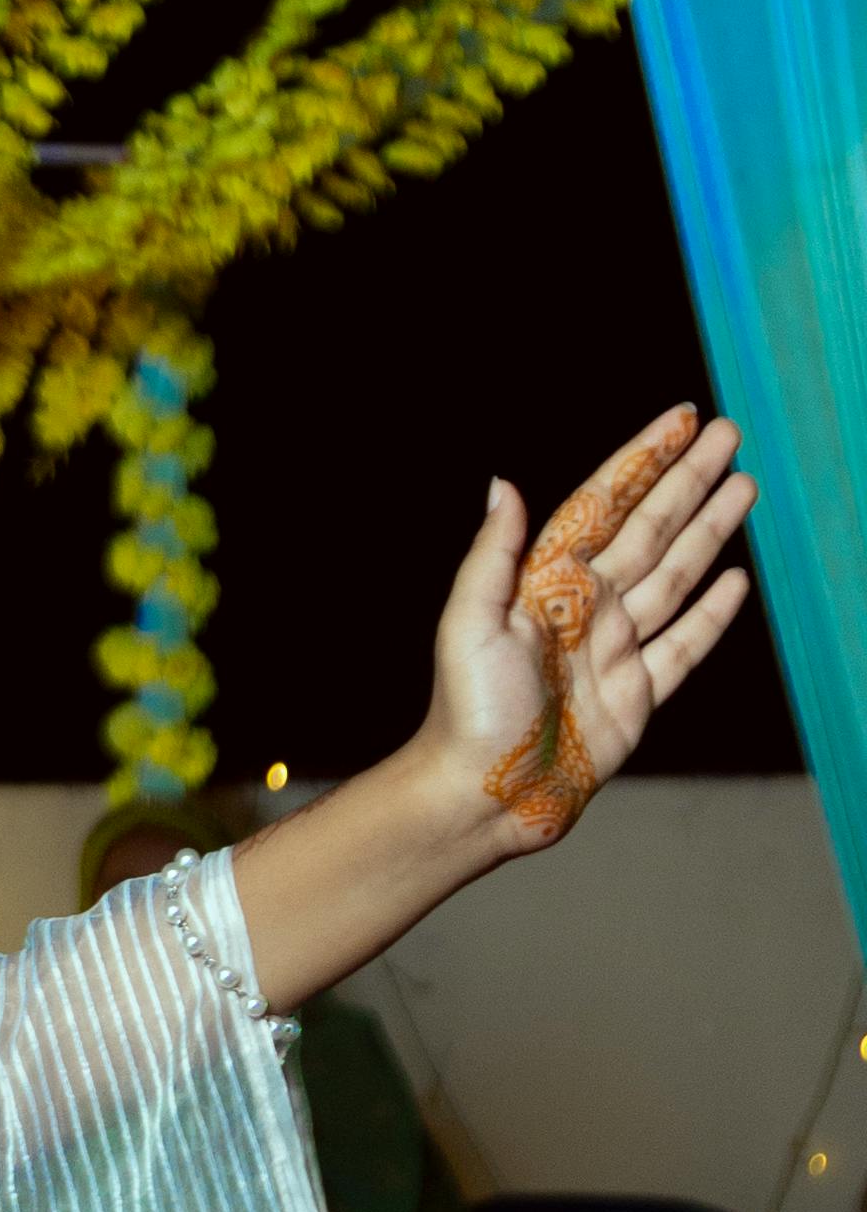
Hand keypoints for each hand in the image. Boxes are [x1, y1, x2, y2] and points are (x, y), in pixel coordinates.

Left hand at [424, 404, 754, 852]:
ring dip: (711, 530)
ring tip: (744, 486)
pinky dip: (711, 613)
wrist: (484, 792)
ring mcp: (615, 649)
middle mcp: (586, 606)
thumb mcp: (468, 620)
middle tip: (730, 433)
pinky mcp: (636, 695)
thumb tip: (502, 482)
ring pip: (676, 575)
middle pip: (652, 528)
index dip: (644, 459)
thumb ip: (492, 552)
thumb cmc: (467, 708)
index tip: (682, 419)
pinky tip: (736, 579)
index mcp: (546, 581)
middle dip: (690, 480)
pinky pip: (683, 644)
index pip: (606, 503)